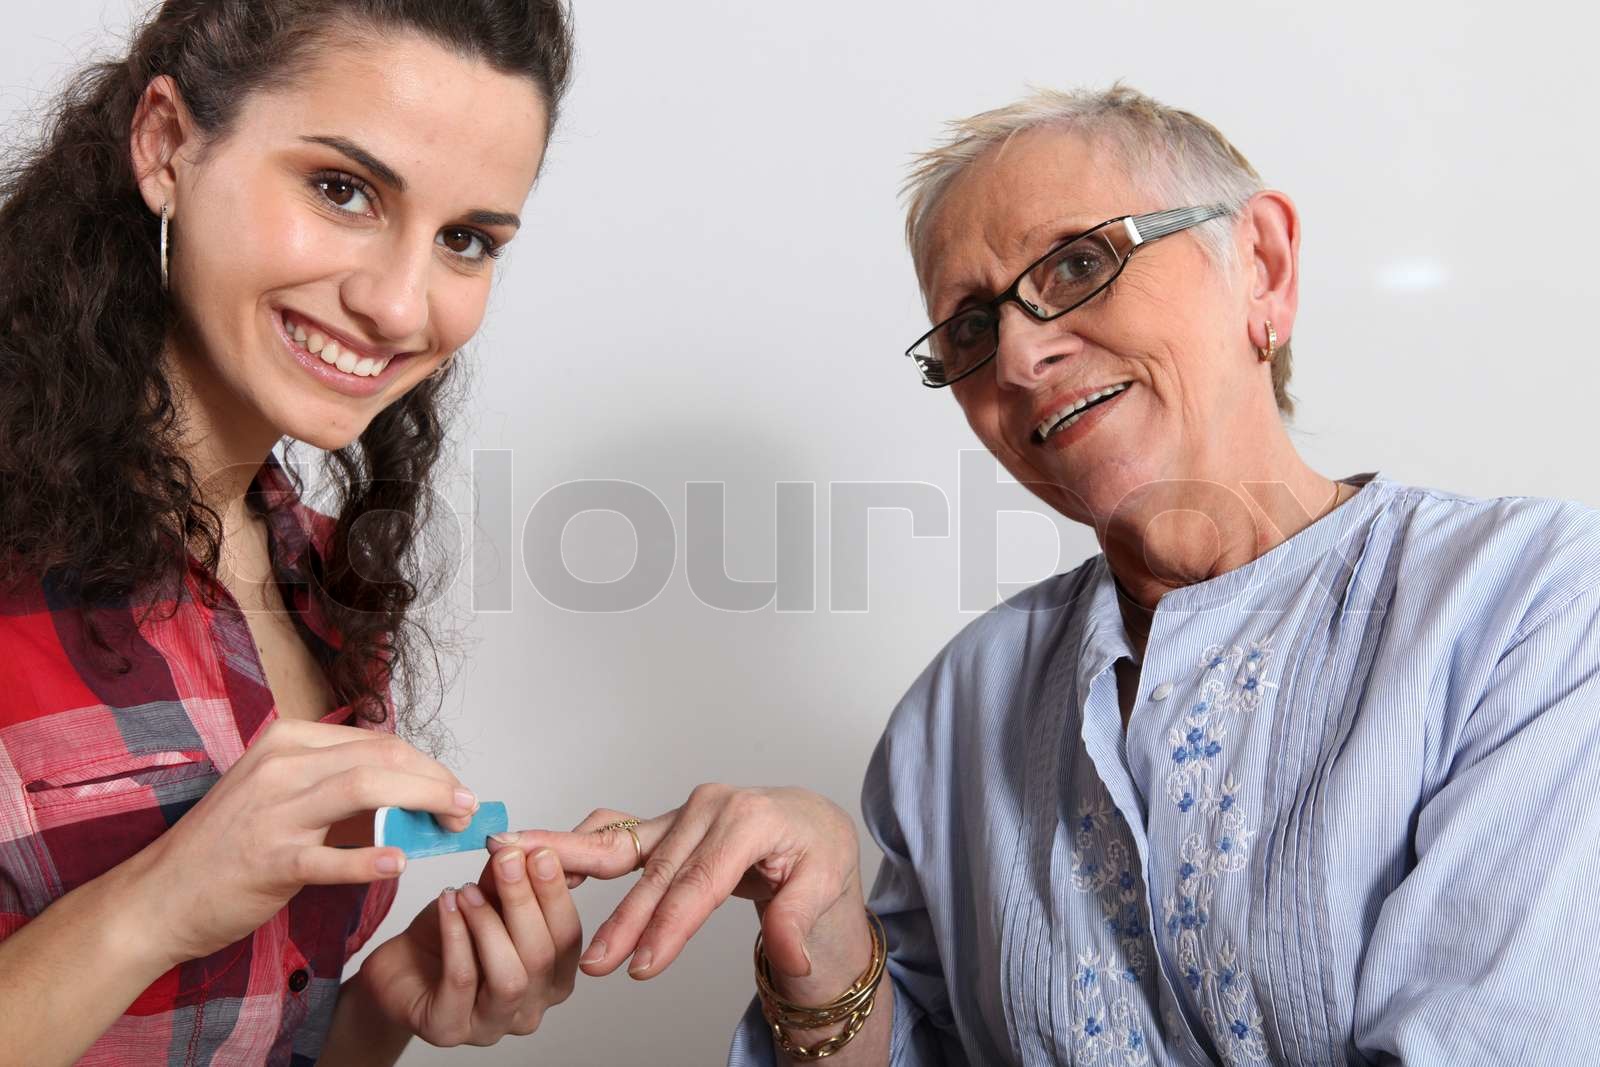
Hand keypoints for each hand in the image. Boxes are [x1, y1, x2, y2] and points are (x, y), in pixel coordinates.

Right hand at [129, 719, 476, 965]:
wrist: (156, 897)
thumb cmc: (224, 845)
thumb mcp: (278, 792)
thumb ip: (336, 782)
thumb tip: (410, 790)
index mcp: (288, 741)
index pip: (378, 741)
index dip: (427, 764)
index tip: (453, 788)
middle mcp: (282, 766)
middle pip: (382, 758)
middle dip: (436, 780)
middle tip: (466, 807)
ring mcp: (274, 812)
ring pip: (366, 789)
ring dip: (423, 802)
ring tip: (452, 823)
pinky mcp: (269, 861)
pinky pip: (330, 856)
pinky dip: (369, 859)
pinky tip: (398, 863)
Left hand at [356, 842, 580, 1045]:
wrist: (400, 966)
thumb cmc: (449, 937)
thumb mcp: (488, 900)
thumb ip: (511, 880)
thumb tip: (529, 848)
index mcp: (552, 979)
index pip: (568, 938)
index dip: (556, 894)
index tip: (540, 852)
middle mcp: (531, 1009)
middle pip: (542, 956)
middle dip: (524, 901)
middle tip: (507, 861)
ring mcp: (491, 1027)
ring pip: (509, 977)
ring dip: (489, 923)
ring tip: (468, 888)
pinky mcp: (449, 1030)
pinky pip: (462, 980)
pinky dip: (456, 935)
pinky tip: (448, 903)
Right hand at [510, 786, 867, 990]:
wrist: (809, 822)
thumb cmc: (817, 850)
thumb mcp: (826, 883)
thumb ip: (800, 920)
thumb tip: (791, 958)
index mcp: (751, 818)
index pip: (702, 882)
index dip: (670, 926)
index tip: (643, 965)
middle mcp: (712, 806)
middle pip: (660, 873)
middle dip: (625, 921)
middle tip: (596, 962)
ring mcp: (686, 810)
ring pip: (629, 849)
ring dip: (579, 869)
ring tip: (529, 876)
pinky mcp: (669, 822)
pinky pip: (621, 834)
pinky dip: (581, 844)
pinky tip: (543, 853)